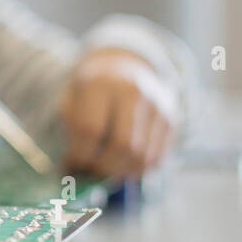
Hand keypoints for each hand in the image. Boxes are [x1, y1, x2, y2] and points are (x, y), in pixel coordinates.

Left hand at [59, 48, 177, 178]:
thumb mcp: (70, 101)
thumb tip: (73, 171)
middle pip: (122, 145)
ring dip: (119, 172)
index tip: (70, 165)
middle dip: (101, 167)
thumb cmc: (88, 93)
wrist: (123, 68)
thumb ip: (69, 133)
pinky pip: (156, 158)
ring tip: (102, 170)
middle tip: (88, 173)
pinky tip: (120, 165)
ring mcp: (157, 105)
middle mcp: (133, 91)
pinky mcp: (171, 119)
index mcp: (100, 83)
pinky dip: (136, 170)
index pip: (90, 129)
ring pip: (141, 156)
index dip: (79, 154)